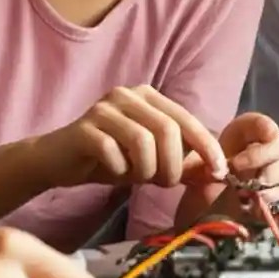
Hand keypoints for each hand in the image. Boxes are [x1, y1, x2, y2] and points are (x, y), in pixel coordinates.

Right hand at [39, 85, 227, 188]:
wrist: (58, 161)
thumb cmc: (110, 158)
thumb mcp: (153, 161)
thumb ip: (184, 163)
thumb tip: (219, 173)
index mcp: (148, 96)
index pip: (187, 119)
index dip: (207, 146)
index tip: (220, 172)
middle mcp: (128, 94)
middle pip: (167, 130)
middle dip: (173, 165)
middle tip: (165, 183)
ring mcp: (104, 108)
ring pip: (142, 141)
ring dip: (147, 170)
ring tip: (138, 178)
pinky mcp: (84, 128)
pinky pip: (113, 152)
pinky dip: (119, 170)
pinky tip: (114, 172)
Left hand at [176, 113, 278, 225]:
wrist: (197, 203)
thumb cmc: (199, 175)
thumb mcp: (197, 162)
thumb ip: (208, 159)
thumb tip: (218, 171)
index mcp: (244, 134)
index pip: (262, 123)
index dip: (265, 126)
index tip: (261, 136)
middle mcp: (261, 149)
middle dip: (263, 154)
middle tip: (238, 166)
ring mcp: (268, 173)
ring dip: (269, 175)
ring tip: (246, 187)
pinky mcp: (269, 195)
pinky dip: (270, 195)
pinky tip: (254, 200)